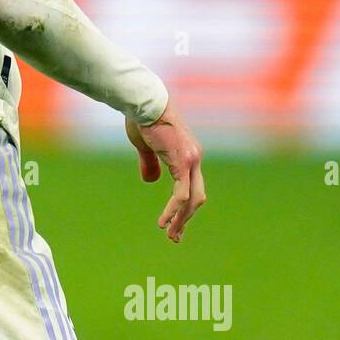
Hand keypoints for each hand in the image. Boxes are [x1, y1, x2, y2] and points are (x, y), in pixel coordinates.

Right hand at [125, 97, 205, 242]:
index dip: (184, 207)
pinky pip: (180, 194)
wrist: (144, 102)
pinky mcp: (181, 162)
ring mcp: (191, 160)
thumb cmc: (142, 118)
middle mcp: (195, 159)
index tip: (174, 223)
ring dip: (181, 220)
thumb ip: (151, 163)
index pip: (193, 187)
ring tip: (170, 235)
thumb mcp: (146, 146)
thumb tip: (151, 181)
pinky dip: (173, 211)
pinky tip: (163, 222)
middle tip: (175, 237)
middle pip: (197, 198)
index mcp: (189, 155)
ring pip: (191, 200)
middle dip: (185, 219)